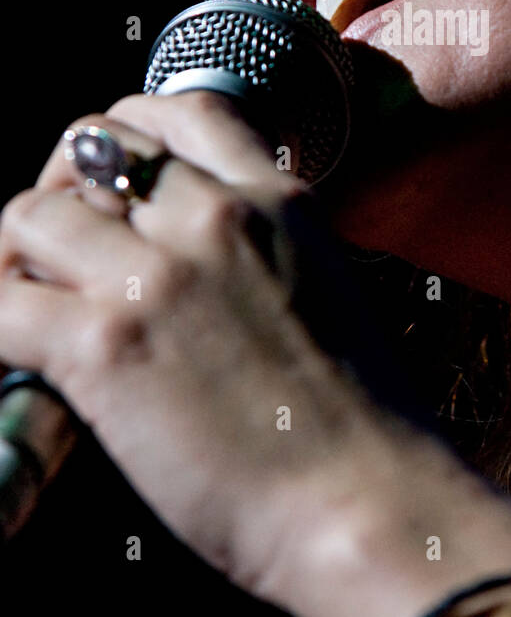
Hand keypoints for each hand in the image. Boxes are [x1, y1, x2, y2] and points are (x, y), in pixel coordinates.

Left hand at [0, 91, 429, 596]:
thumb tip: (178, 256)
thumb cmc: (359, 425)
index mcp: (277, 201)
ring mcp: (155, 275)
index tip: (108, 178)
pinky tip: (12, 357)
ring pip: (31, 213)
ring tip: (31, 307)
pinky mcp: (101, 345)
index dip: (127, 136)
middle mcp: (214, 217)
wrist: (368, 505)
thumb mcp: (323, 290)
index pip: (178, 112)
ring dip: (18, 258)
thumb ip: (258, 251)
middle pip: (92, 144)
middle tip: (58, 248)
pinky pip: (0, 300)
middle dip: (63, 186)